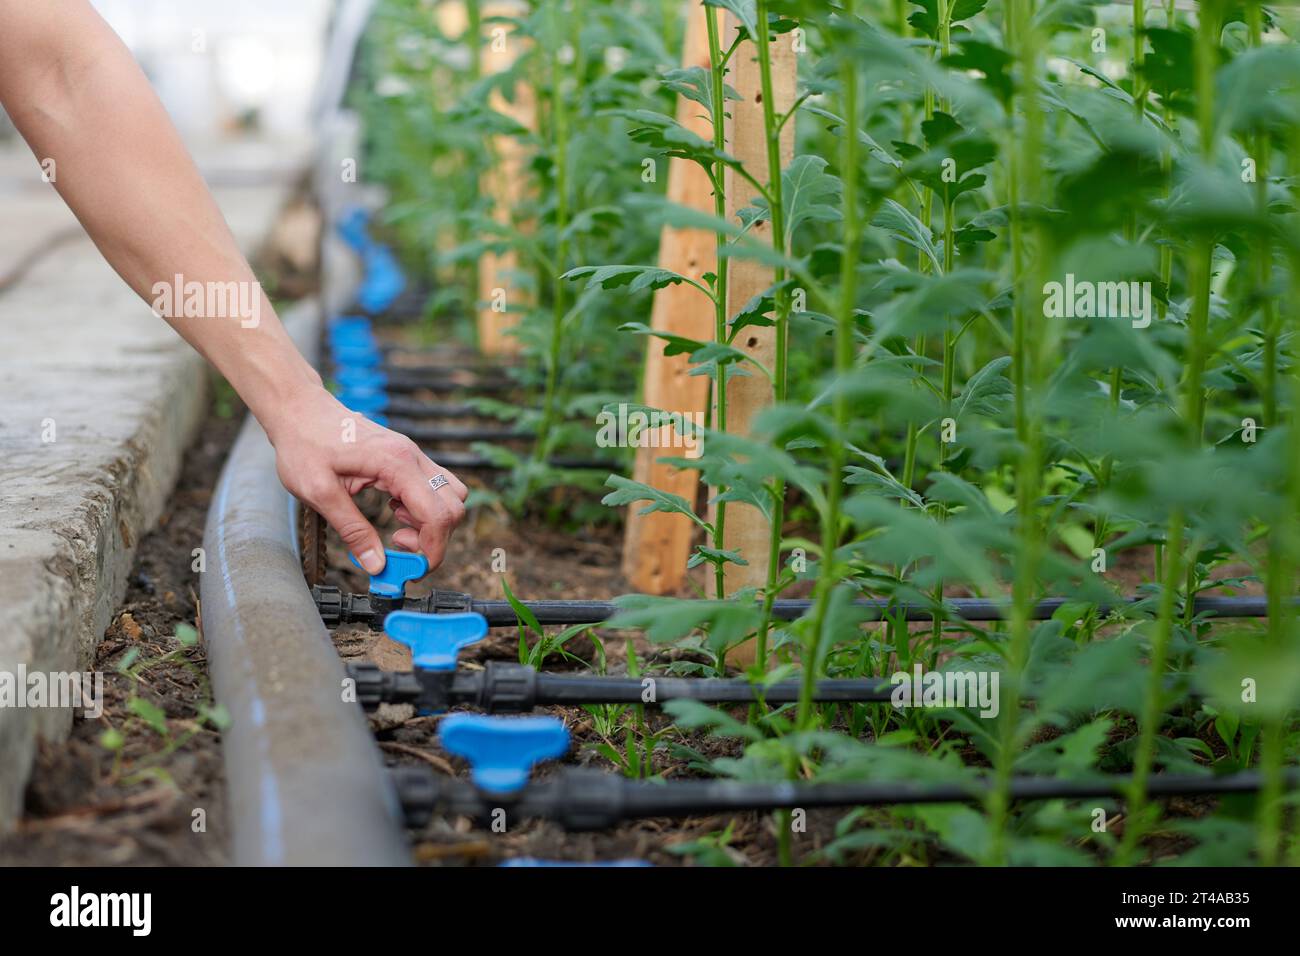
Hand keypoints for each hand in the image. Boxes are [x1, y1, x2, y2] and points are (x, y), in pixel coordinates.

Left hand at [262, 384, 467, 573]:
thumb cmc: (304, 444)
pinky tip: (393, 509)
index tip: (412, 570)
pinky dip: (422, 507)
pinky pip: (433, 486)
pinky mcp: (406, 457)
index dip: (432, 549)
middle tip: (397, 546)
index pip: (438, 514)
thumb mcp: (319, 493)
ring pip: (449, 495)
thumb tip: (376, 565)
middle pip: (453, 506)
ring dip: (430, 521)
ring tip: (394, 526)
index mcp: (396, 464)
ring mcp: (412, 454)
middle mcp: (412, 456)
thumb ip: (352, 530)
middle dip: (433, 537)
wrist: (298, 410)